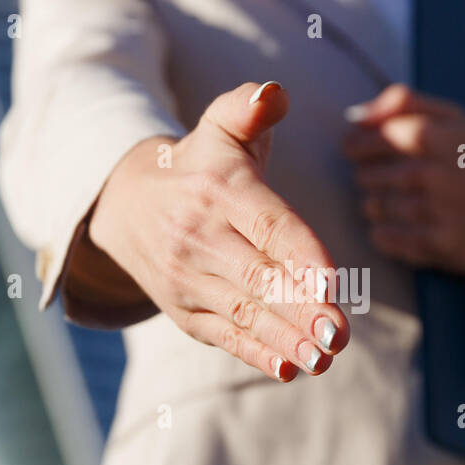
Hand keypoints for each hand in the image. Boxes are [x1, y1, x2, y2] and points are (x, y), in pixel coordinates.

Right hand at [89, 81, 347, 380]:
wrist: (124, 205)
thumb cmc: (198, 164)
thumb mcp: (218, 127)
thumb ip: (248, 108)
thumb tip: (275, 93)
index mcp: (219, 191)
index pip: (267, 225)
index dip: (301, 254)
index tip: (333, 282)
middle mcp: (199, 237)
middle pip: (259, 277)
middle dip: (301, 308)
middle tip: (340, 332)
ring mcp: (188, 278)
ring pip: (244, 312)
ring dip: (286, 339)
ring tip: (324, 358)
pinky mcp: (184, 310)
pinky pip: (224, 335)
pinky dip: (255, 354)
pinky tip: (287, 370)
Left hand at [341, 84, 464, 280]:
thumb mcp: (454, 118)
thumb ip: (404, 104)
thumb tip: (356, 116)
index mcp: (428, 135)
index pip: (361, 142)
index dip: (359, 149)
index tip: (366, 154)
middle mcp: (426, 173)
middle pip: (363, 176)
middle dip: (374, 178)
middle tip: (400, 180)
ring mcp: (428, 211)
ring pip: (370, 207)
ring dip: (381, 206)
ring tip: (408, 202)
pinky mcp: (430, 245)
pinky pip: (382, 238)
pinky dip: (389, 234)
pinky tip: (411, 225)